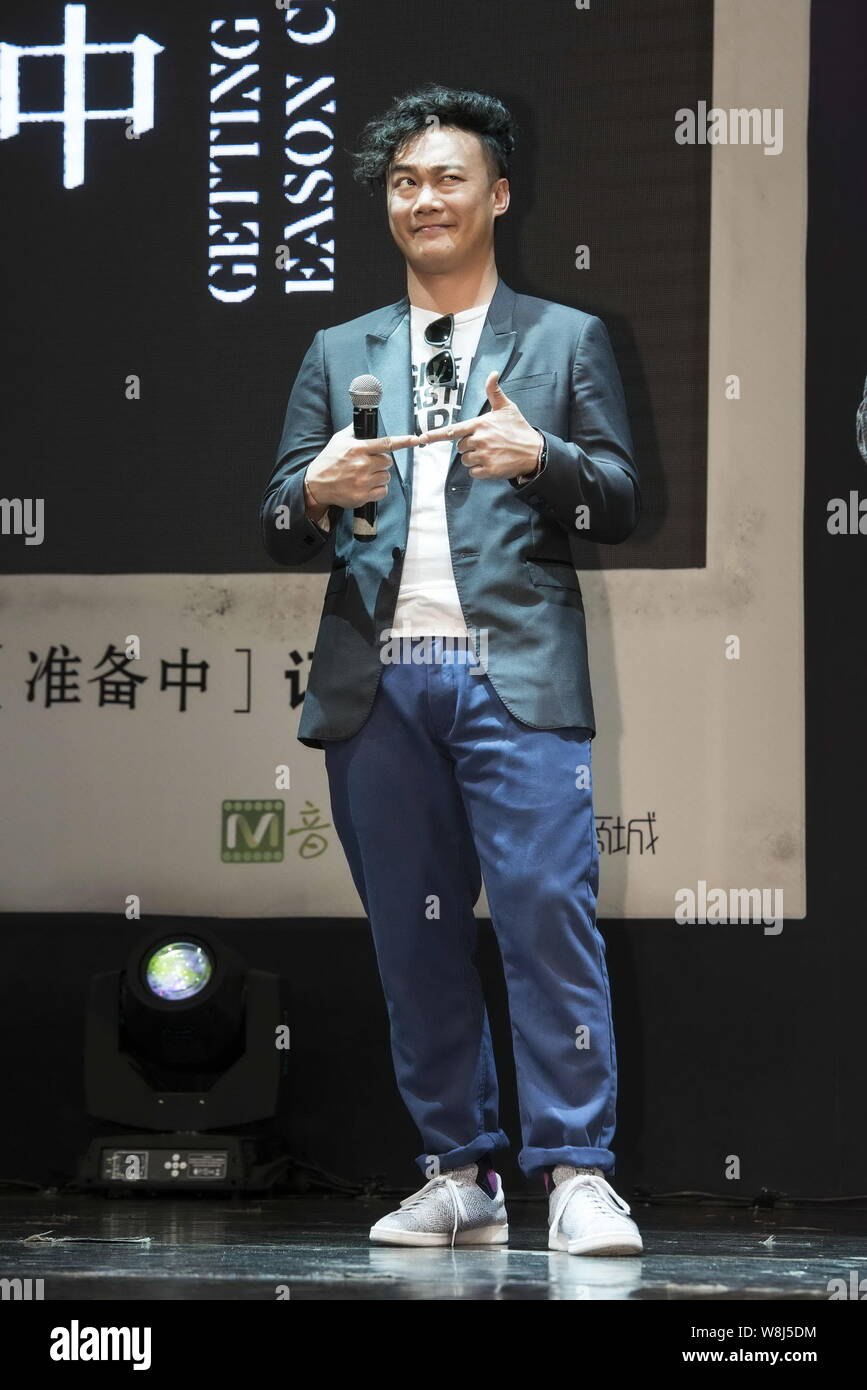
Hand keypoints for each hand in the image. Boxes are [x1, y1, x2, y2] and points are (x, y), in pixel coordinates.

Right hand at [305, 423, 419, 509]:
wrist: (316, 485)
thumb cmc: (328, 461)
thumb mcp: (338, 440)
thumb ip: (354, 431)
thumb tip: (364, 421)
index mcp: (357, 448)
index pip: (386, 443)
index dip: (404, 441)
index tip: (416, 439)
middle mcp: (362, 464)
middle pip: (388, 462)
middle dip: (382, 462)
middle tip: (370, 464)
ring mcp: (363, 481)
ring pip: (386, 477)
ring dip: (380, 476)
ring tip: (365, 476)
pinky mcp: (363, 496)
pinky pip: (383, 491)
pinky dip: (378, 490)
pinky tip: (367, 487)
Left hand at [414, 372, 541, 479]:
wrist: (535, 451)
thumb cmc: (519, 428)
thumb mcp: (507, 408)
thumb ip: (494, 392)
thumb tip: (492, 373)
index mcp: (480, 424)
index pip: (452, 430)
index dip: (435, 435)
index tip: (421, 438)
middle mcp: (480, 440)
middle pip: (460, 447)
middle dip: (469, 446)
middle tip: (486, 443)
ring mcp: (484, 456)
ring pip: (465, 460)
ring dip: (474, 459)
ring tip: (491, 453)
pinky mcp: (489, 470)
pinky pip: (473, 472)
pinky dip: (480, 470)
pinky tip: (492, 463)